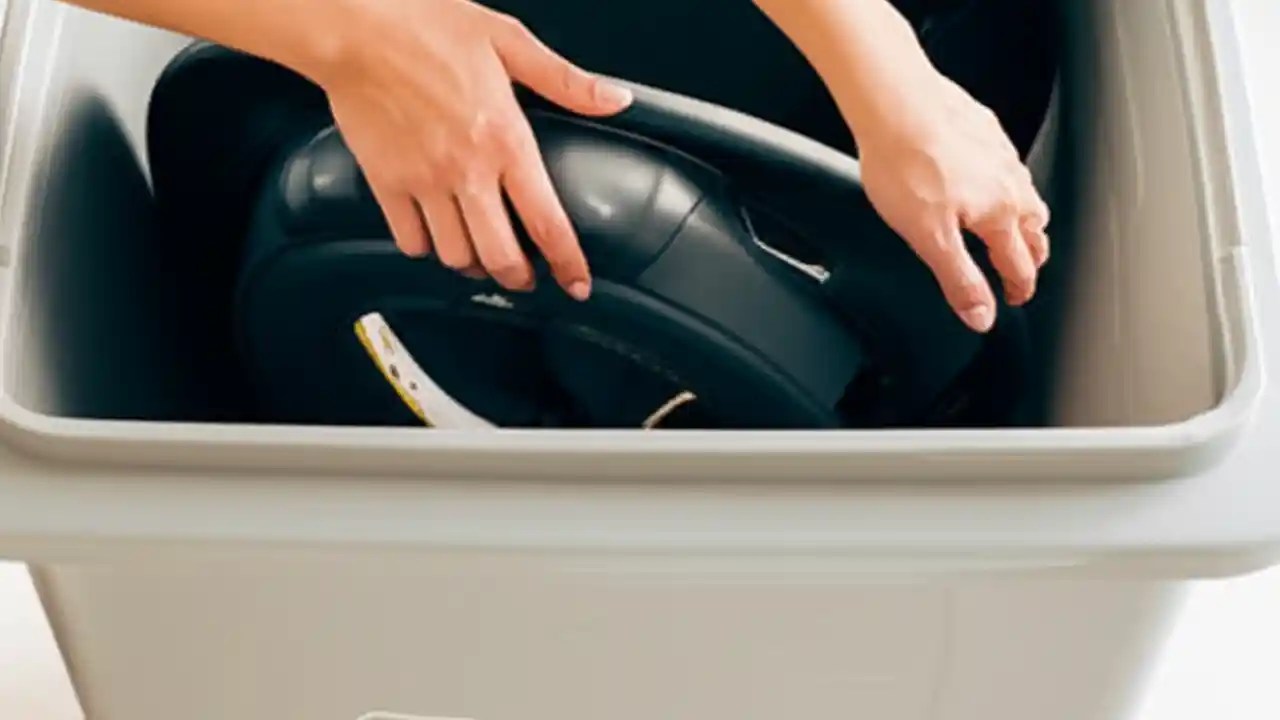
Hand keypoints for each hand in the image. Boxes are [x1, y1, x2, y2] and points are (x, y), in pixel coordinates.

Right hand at [313, 0, 632, 298]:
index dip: (568, 263)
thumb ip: (566, 80)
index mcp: (505, 138)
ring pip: (455, 255)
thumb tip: (616, 99)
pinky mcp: (386, 183)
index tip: (577, 284)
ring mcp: (424, 181)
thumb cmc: (426, 24)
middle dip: (518, 278)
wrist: (356, 26)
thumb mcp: (508, 41)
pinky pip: (409, 240)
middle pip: (500, 256)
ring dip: (472, 264)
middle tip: (525, 278)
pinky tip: (434, 237)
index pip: (548, 222)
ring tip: (481, 258)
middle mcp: (467, 170)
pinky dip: (425, 248)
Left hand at [856, 71, 1049, 332]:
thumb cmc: (906, 162)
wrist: (894, 101)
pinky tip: (985, 177)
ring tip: (1014, 227)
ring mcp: (999, 151)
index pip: (1020, 263)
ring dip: (1024, 216)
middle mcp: (1009, 181)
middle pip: (1034, 227)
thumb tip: (982, 315)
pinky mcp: (984, 127)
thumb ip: (959, 279)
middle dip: (1031, 253)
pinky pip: (1005, 162)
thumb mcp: (927, 237)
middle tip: (1023, 268)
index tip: (1016, 298)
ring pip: (1025, 192)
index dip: (1020, 287)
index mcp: (999, 213)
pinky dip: (1004, 181)